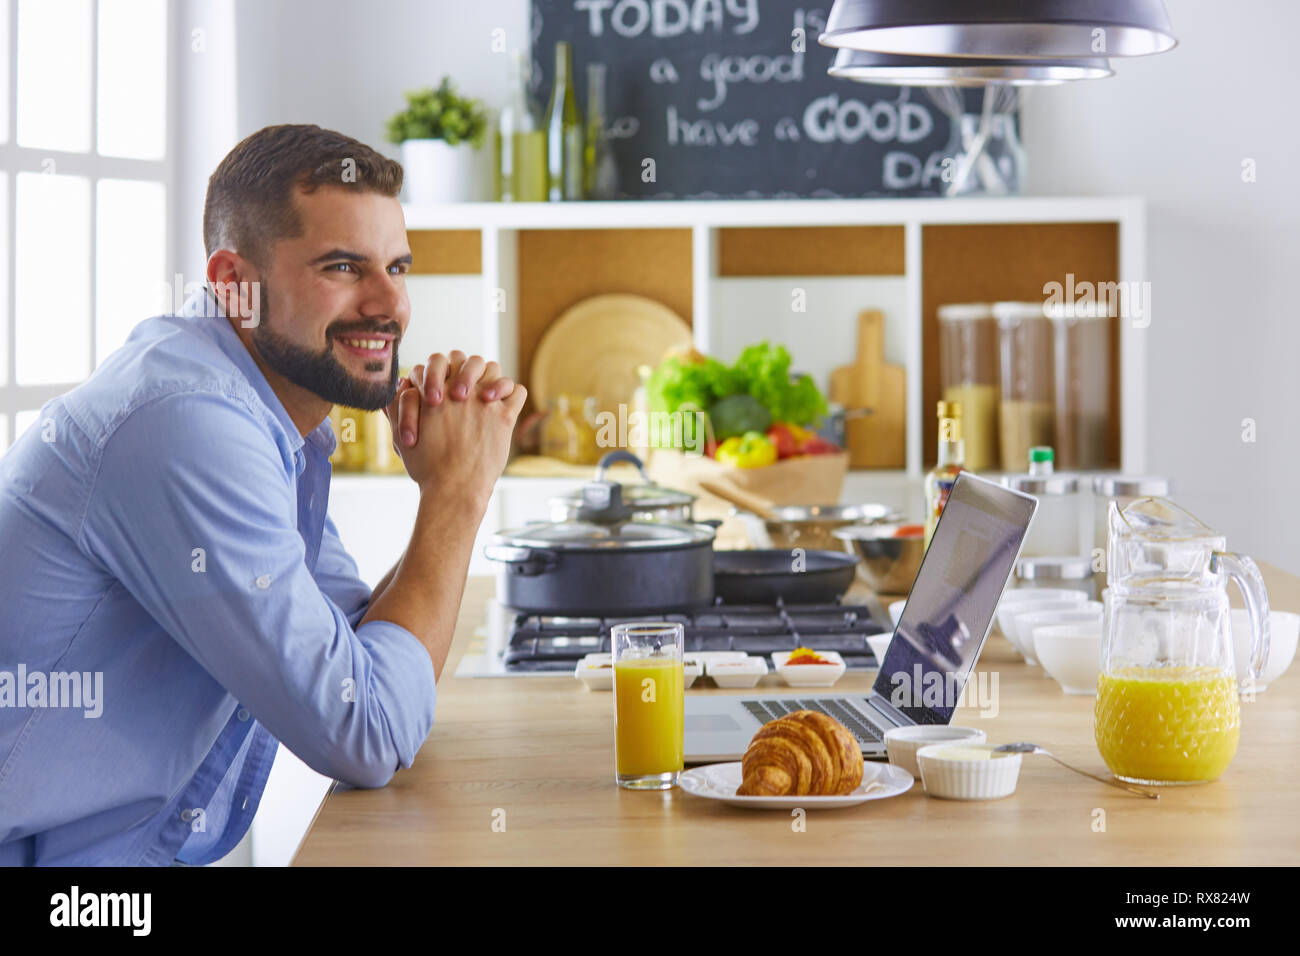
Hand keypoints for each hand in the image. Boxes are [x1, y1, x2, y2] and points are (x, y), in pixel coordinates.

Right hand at [381, 353, 525, 496]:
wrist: (454, 489)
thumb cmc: (427, 468)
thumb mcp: (401, 436)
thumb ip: (396, 409)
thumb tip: (398, 387)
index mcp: (434, 392)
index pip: (441, 360)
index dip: (442, 370)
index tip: (443, 389)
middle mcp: (461, 391)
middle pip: (469, 360)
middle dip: (467, 369)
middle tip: (465, 389)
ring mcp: (485, 402)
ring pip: (494, 370)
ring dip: (491, 378)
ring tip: (487, 394)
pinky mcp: (505, 417)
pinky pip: (517, 391)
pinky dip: (512, 394)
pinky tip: (504, 404)